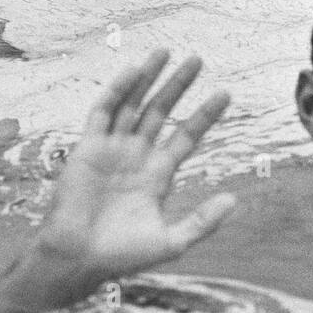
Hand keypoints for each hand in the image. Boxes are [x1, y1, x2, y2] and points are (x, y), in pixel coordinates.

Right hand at [15, 50, 235, 301]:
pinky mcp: (87, 148)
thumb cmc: (122, 256)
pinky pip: (103, 112)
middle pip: (161, 112)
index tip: (225, 94)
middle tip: (198, 59)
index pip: (186, 136)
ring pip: (134, 105)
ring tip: (166, 52)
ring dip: (149, 79)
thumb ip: (203, 222)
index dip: (204, 115)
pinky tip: (134, 71)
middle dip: (178, 86)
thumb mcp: (171, 241)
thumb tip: (234, 200)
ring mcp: (112, 150)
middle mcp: (136, 156)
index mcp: (157, 175)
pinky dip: (118, 91)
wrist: (78, 260)